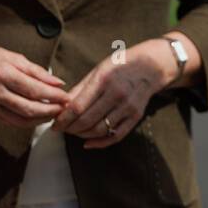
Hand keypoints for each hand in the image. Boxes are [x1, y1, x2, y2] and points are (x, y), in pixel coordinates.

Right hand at [0, 41, 71, 128]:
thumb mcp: (12, 56)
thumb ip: (36, 71)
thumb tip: (57, 82)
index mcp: (3, 74)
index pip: (35, 90)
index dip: (54, 96)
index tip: (67, 97)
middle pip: (29, 109)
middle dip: (51, 111)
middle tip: (65, 108)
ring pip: (21, 120)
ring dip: (41, 120)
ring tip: (55, 113)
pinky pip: (12, 122)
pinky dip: (28, 122)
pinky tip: (39, 117)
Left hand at [50, 41, 176, 148]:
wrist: (152, 65)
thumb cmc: (122, 65)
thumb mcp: (99, 69)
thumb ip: (80, 88)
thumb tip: (61, 105)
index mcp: (104, 79)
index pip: (78, 107)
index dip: (63, 119)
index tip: (55, 124)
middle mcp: (117, 94)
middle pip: (86, 121)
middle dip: (70, 128)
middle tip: (62, 129)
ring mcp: (128, 106)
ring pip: (99, 130)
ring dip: (82, 135)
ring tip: (74, 132)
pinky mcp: (136, 116)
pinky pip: (116, 136)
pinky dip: (99, 143)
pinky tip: (88, 142)